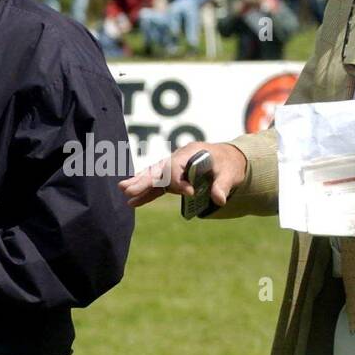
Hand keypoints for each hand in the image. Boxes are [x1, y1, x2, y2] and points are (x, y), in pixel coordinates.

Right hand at [118, 141, 246, 208]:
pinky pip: (157, 185)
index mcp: (191, 152)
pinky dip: (145, 193)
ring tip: (124, 191)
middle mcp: (178, 158)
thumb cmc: (228, 164)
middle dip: (143, 180)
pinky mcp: (173, 178)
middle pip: (158, 169)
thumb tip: (219, 199)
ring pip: (153, 176)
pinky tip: (132, 201)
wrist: (228, 160)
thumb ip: (222, 185)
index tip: (191, 193)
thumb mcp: (230, 174)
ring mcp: (173, 167)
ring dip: (139, 184)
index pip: (176, 167)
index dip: (180, 182)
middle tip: (128, 190)